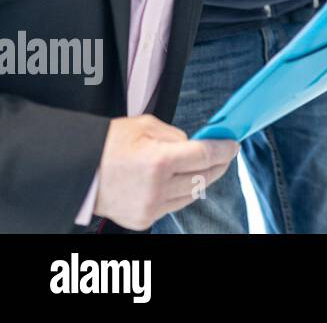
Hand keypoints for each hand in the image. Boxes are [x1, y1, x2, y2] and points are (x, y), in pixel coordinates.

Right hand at [92, 115, 237, 230]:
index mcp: (159, 161)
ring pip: (192, 194)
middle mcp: (157, 188)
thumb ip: (176, 136)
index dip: (225, 149)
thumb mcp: (145, 126)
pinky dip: (184, 192)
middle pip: (204, 177)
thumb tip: (195, 145)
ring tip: (209, 166)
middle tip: (226, 154)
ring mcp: (150, 207)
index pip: (206, 156)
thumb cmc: (106, 145)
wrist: (75, 172)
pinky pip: (174, 205)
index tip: (234, 144)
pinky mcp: (143, 219)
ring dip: (204, 179)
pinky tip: (186, 180)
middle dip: (219, 164)